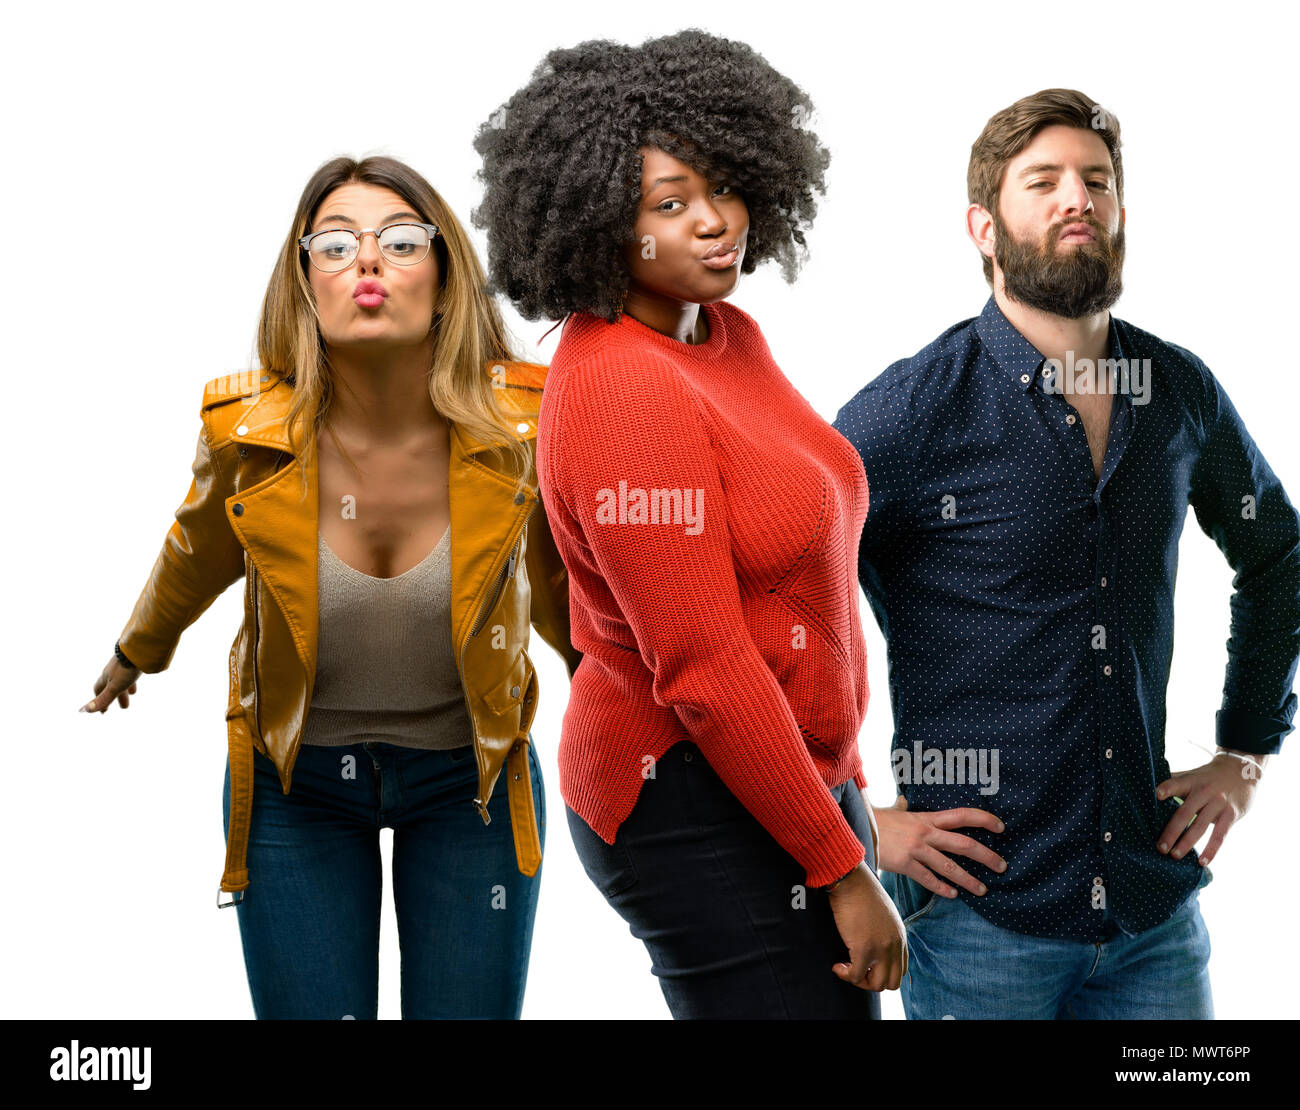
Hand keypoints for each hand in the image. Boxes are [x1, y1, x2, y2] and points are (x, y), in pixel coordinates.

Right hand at [81, 656, 140, 712]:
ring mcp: (123, 665)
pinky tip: (138, 676)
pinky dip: (133, 677)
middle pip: (111, 686)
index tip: (103, 710)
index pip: (98, 689)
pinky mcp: (134, 661)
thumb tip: (84, 711)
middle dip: (115, 697)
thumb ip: (102, 699)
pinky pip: (131, 671)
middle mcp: (113, 671)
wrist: (140, 648)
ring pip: (122, 678)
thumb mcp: (114, 687)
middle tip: (123, 707)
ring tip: (132, 694)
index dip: (99, 700)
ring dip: (125, 688)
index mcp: (106, 677)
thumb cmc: (126, 669)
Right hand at [827, 863, 907, 990]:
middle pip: (892, 982)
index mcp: (900, 936)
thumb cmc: (861, 891)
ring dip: (859, 981)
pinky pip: (855, 975)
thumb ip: (885, 931)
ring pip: (877, 984)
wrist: (851, 880)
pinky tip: (836, 966)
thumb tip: (873, 942)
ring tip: (845, 968)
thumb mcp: (884, 913)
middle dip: (872, 982)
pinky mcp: (864, 949)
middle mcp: (895, 945)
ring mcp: (881, 948)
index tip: (866, 966)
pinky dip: (845, 975)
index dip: (882, 973)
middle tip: (855, 970)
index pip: (901, 970)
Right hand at [874, 795, 1005, 897]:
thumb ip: (904, 808)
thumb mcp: (896, 811)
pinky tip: (953, 894)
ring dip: (968, 879)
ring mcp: (916, 849)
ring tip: (983, 889)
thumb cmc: (877, 820)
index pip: (962, 815)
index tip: (1000, 827)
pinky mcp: (904, 863)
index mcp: (926, 818)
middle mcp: (925, 832)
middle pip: (963, 843)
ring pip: (949, 866)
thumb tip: (905, 801)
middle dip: (986, 856)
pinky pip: (927, 878)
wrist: (856, 827)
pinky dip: (942, 887)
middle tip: (1002, 866)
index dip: (983, 819)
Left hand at [1156, 749, 1266, 865]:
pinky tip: (1202, 861)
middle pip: (1185, 813)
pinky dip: (1211, 849)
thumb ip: (1173, 782)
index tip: (1156, 795)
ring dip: (1187, 842)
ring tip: (1174, 856)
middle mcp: (1204, 792)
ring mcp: (1218, 803)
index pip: (1177, 784)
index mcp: (1190, 782)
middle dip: (1171, 831)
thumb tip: (1145, 788)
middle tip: (1159, 847)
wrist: (1241, 771)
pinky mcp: (1231, 815)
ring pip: (1200, 826)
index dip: (1167, 788)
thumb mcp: (1192, 776)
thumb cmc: (1208, 777)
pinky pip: (1220, 835)